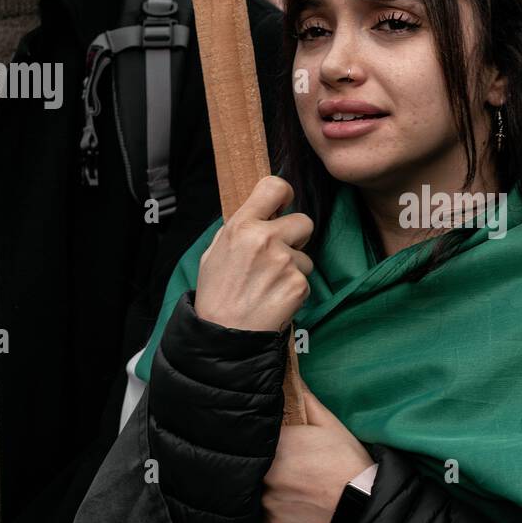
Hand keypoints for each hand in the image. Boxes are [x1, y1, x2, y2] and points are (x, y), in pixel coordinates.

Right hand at [194, 175, 313, 331]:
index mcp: (242, 226)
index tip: (283, 206)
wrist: (224, 335)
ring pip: (305, 256)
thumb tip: (261, 212)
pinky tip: (274, 299)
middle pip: (304, 221)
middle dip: (296, 238)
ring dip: (294, 269)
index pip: (275, 187)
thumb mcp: (215, 251)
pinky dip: (294, 290)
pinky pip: (305, 280)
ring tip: (269, 286)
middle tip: (279, 256)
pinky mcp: (298, 284)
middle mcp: (265, 239)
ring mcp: (284, 262)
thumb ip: (241, 229)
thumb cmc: (217, 294)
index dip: (284, 195)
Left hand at [263, 385, 373, 522]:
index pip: (256, 435)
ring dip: (264, 485)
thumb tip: (291, 376)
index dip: (262, 437)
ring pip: (255, 488)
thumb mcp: (329, 425)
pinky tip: (287, 503)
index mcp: (278, 443)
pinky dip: (270, 508)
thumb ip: (306, 400)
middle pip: (252, 462)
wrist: (362, 505)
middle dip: (262, 461)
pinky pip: (260, 514)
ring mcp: (266, 499)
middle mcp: (266, 470)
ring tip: (286, 485)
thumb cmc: (347, 461)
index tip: (270, 441)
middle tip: (284, 464)